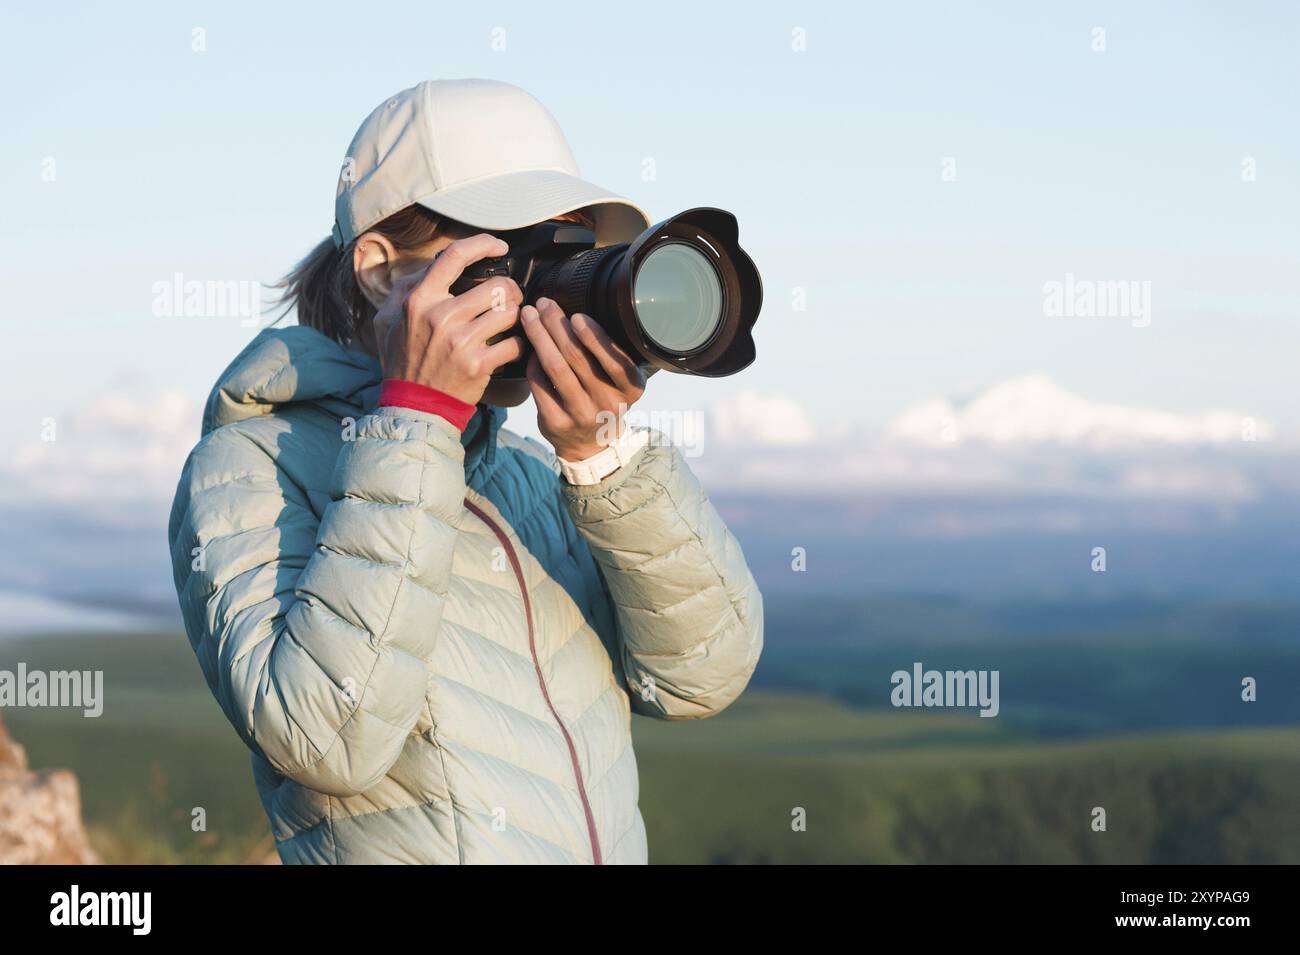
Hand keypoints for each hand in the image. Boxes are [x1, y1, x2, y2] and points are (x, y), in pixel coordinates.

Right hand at [373, 234, 526, 405]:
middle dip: (511, 289)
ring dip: (515, 315)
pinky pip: (515, 344)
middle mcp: (441, 317)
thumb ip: (405, 287)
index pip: (455, 256)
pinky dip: (519, 344)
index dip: (483, 244)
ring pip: (510, 312)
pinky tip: (511, 346)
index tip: (499, 246)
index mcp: (419, 300)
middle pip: (496, 286)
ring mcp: (461, 342)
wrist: (412, 404)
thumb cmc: (402, 359)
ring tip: (509, 320)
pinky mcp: (479, 365)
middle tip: (509, 296)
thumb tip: (430, 265)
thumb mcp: (387, 318)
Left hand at [520, 297, 647, 460]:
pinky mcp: (557, 422)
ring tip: (530, 316)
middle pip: (577, 356)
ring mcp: (581, 414)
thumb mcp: (621, 381)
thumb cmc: (604, 399)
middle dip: (556, 324)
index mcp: (631, 388)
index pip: (615, 359)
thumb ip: (610, 355)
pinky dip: (532, 362)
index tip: (575, 315)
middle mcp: (609, 403)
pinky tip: (529, 348)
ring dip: (539, 336)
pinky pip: (540, 384)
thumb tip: (577, 313)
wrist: (591, 444)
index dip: (593, 335)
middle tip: (544, 304)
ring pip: (555, 367)